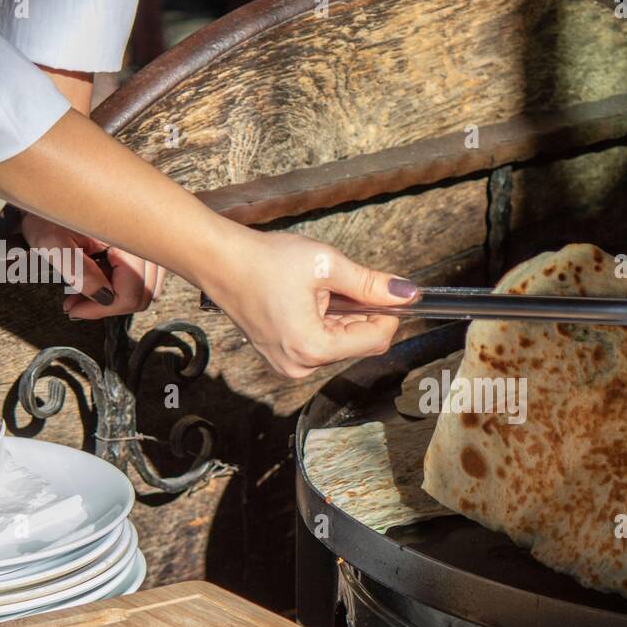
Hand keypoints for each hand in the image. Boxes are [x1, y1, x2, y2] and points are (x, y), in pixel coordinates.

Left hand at [19, 213, 165, 318]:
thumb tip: (103, 298)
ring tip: (83, 293)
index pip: (132, 291)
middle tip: (77, 304)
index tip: (77, 310)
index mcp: (126, 238)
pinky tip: (97, 281)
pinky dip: (120, 286)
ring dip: (115, 298)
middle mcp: (143, 240)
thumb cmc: (47, 213)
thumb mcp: (54, 244)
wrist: (50, 191)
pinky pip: (142, 277)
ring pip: (146, 288)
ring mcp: (146, 243)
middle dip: (108, 305)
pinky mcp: (142, 246)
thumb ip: (80, 273)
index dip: (103, 308)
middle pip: (143, 293)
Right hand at [200, 227, 415, 378]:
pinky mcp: (283, 357)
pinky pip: (321, 343)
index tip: (389, 290)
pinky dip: (326, 322)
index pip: (375, 340)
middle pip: (358, 343)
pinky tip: (310, 299)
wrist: (219, 262)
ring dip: (344, 316)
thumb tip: (407, 293)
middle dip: (363, 314)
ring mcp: (290, 364)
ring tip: (320, 288)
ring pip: (341, 343)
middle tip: (345, 281)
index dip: (389, 314)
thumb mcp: (326, 265)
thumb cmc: (264, 261)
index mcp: (313, 348)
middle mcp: (301, 365)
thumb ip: (370, 283)